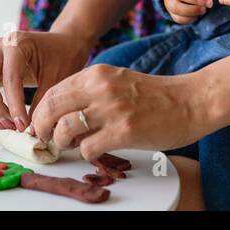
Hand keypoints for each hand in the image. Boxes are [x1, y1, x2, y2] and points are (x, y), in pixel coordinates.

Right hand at [0, 29, 91, 131]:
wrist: (63, 44)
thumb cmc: (63, 56)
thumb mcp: (57, 78)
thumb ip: (42, 103)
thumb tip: (29, 131)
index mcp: (17, 43)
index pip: (10, 78)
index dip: (14, 105)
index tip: (22, 126)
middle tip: (11, 127)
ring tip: (7, 125)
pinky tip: (1, 118)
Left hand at [30, 64, 209, 160]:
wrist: (190, 101)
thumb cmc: (155, 95)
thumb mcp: (117, 81)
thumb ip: (90, 93)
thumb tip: (63, 116)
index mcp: (96, 74)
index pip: (52, 93)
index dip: (40, 113)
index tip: (39, 127)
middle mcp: (100, 88)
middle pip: (50, 109)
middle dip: (42, 129)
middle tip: (46, 141)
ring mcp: (111, 109)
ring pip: (64, 130)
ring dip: (63, 143)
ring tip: (72, 147)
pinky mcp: (124, 131)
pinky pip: (88, 148)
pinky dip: (86, 154)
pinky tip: (96, 151)